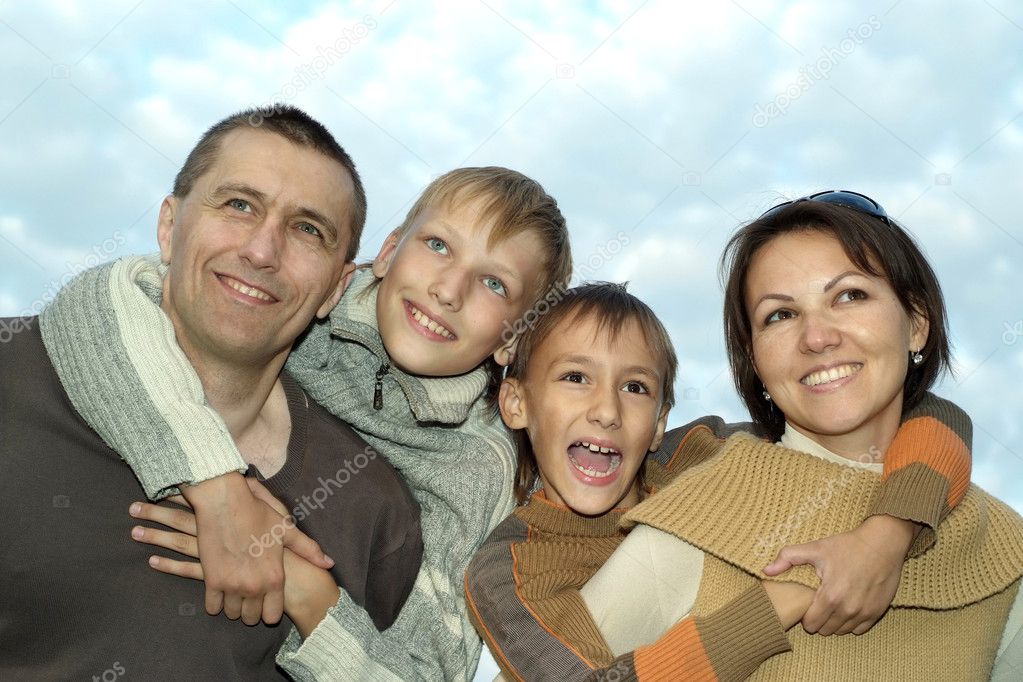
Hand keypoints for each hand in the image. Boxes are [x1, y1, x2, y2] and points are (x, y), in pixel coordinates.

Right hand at [130, 496, 337, 635]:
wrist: (224, 502)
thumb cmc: (257, 513)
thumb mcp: (286, 530)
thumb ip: (308, 550)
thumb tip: (329, 563)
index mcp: (275, 577)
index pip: (273, 616)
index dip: (270, 612)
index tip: (266, 603)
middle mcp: (255, 586)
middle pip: (251, 618)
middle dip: (251, 611)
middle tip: (249, 598)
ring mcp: (232, 585)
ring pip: (231, 613)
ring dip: (233, 606)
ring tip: (235, 593)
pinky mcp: (211, 581)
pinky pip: (212, 606)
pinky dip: (215, 601)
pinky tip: (219, 590)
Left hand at [763, 515, 915, 634]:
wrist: (882, 543)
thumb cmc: (847, 545)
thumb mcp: (815, 548)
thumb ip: (787, 558)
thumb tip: (766, 570)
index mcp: (830, 596)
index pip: (811, 624)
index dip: (805, 615)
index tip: (808, 602)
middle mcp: (848, 609)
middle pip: (825, 630)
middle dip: (819, 619)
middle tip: (819, 603)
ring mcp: (864, 612)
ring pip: (842, 631)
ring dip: (835, 622)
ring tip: (833, 604)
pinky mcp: (877, 612)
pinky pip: (859, 629)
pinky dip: (851, 622)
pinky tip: (847, 606)